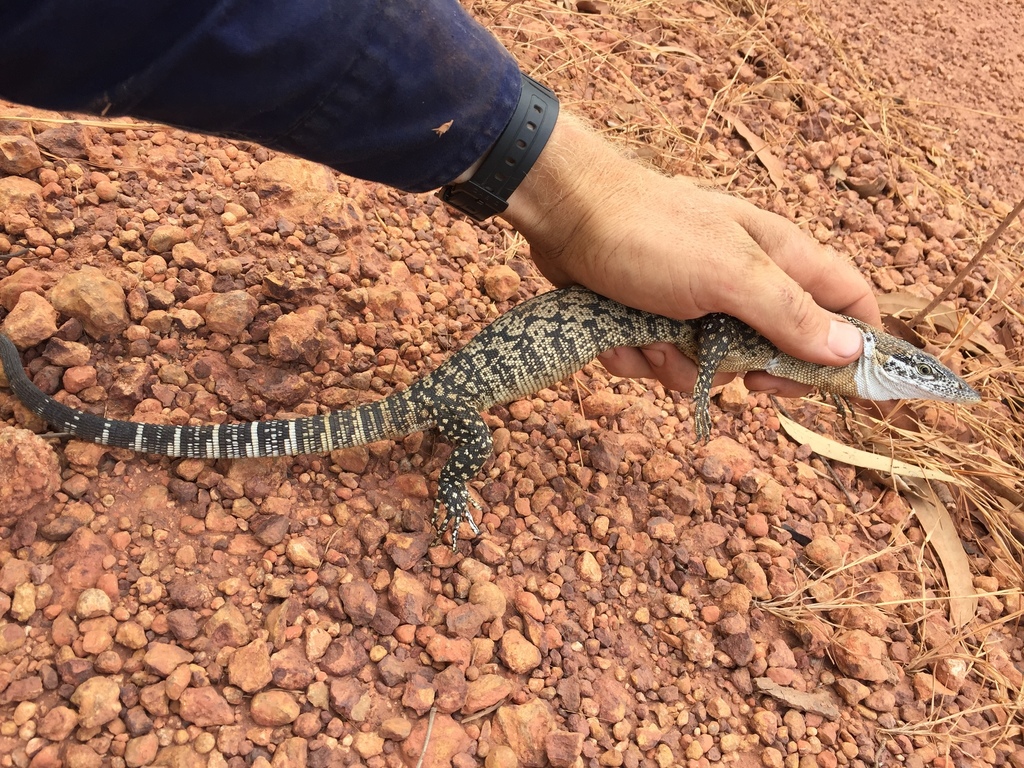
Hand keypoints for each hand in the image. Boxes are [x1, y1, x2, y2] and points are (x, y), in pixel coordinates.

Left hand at [503, 115, 880, 395]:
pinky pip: (661, 360)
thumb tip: (852, 351)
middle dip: (747, 370)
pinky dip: (638, 356)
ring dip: (677, 365)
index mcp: (780, 258)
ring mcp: (697, 301)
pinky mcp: (652, 318)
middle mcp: (745, 281)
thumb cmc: (650, 233)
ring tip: (652, 335)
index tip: (845, 389)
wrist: (563, 215)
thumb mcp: (728, 275)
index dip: (858, 345)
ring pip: (712, 365)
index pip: (848, 300)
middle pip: (777, 351)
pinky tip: (618, 334)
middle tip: (738, 375)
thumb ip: (789, 312)